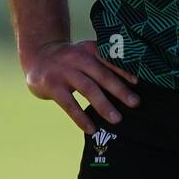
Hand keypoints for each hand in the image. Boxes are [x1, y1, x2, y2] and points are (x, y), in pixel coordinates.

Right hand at [23, 39, 139, 134]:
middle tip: (135, 103)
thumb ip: (103, 65)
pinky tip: (91, 129)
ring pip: (88, 89)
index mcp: (90, 50)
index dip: (125, 72)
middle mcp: (79, 58)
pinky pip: (70, 104)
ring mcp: (65, 71)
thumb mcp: (86, 54)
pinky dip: (81, 117)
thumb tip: (131, 86)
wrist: (39, 56)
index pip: (111, 61)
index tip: (140, 84)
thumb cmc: (70, 60)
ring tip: (117, 119)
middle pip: (103, 75)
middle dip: (120, 90)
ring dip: (104, 105)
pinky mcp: (53, 85)